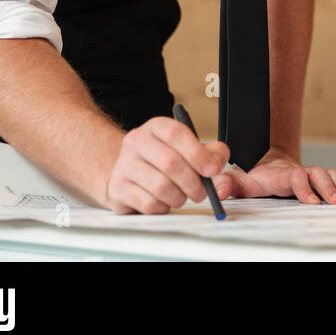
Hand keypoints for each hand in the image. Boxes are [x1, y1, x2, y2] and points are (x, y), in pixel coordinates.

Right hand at [104, 116, 229, 214]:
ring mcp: (124, 165)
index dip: (197, 154)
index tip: (211, 170)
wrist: (131, 174)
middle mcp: (137, 141)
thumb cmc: (165, 161)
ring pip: (160, 186)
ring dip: (179, 197)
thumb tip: (217, 171)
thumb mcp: (192, 150)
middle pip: (170, 163)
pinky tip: (164, 202)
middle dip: (193, 182)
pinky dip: (163, 207)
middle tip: (201, 192)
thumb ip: (213, 155)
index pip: (177, 134)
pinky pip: (148, 204)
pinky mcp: (118, 189)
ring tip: (182, 196)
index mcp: (157, 127)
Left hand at [210, 148, 335, 204]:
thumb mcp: (238, 181)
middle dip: (330, 190)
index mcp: (281, 174)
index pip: (295, 177)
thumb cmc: (256, 176)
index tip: (311, 202)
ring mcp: (314, 175)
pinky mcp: (323, 180)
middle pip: (319, 175)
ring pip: (333, 177)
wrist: (270, 163)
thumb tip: (216, 189)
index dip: (304, 188)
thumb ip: (227, 184)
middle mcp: (301, 171)